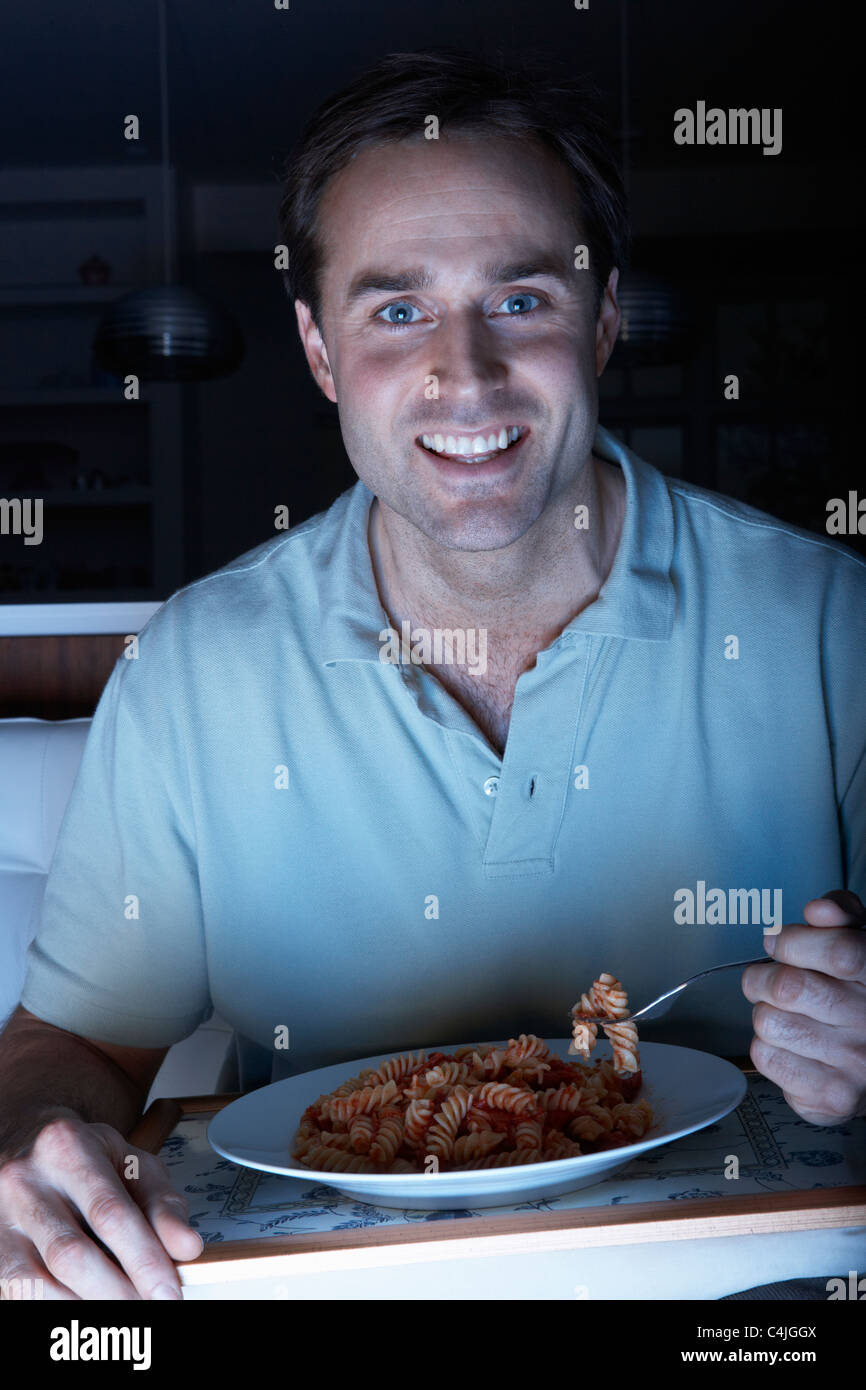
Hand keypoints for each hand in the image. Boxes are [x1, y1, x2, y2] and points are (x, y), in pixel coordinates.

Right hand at [0, 1113, 202, 1298]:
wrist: (26, 1143)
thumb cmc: (85, 1157)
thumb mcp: (131, 1163)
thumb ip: (163, 1203)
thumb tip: (187, 1247)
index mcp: (67, 1148)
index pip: (110, 1213)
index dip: (143, 1259)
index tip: (169, 1292)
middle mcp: (24, 1181)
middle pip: (71, 1254)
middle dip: (117, 1292)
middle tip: (150, 1307)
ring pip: (39, 1283)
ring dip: (87, 1307)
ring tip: (123, 1309)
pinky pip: (21, 1293)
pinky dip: (59, 1307)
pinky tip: (86, 1307)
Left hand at [742, 890, 865, 1124]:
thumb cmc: (861, 996)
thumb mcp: (862, 945)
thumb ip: (843, 917)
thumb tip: (819, 908)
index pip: (839, 952)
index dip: (795, 941)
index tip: (778, 942)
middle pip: (788, 987)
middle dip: (762, 976)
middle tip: (767, 979)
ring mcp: (855, 1065)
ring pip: (767, 1022)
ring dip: (765, 1013)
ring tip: (786, 1015)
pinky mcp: (831, 1098)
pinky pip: (765, 1058)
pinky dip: (767, 1047)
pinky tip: (791, 1046)